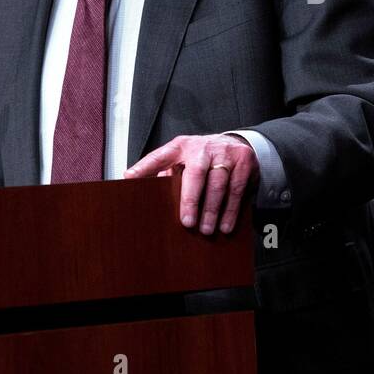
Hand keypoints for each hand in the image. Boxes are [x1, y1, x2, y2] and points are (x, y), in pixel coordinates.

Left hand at [126, 133, 258, 234]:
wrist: (236, 144)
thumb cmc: (203, 158)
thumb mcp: (183, 160)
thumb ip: (166, 173)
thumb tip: (145, 189)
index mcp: (182, 146)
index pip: (161, 155)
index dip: (145, 166)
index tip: (130, 178)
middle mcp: (203, 147)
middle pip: (196, 173)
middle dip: (191, 199)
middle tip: (187, 223)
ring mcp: (225, 153)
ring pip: (219, 184)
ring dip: (212, 210)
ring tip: (206, 229)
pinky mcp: (243, 161)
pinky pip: (237, 189)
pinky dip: (231, 210)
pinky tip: (225, 225)